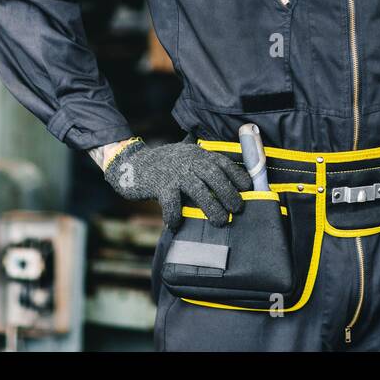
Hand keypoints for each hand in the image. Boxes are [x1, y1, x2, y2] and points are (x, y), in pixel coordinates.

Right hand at [103, 137, 252, 229]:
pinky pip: (171, 202)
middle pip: (214, 175)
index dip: (237, 174)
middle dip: (228, 192)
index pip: (223, 162)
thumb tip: (225, 186)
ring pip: (197, 189)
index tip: (248, 188)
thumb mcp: (186, 158)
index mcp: (198, 154)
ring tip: (220, 221)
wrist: (131, 164)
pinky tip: (176, 225)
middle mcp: (189, 160)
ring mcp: (174, 172)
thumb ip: (202, 166)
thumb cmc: (164, 166)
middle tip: (238, 209)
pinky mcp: (159, 184)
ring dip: (211, 206)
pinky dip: (175, 215)